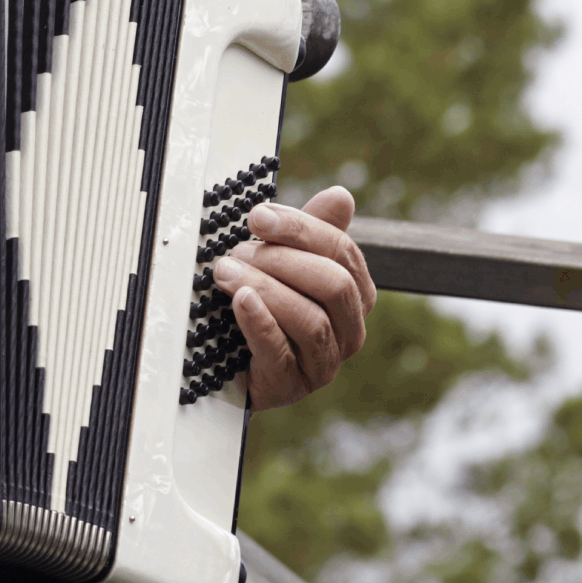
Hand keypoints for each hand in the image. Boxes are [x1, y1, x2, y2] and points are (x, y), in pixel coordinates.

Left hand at [212, 185, 375, 408]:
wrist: (229, 360)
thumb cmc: (262, 302)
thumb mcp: (283, 262)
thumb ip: (310, 231)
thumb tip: (341, 196)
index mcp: (355, 295)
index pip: (343, 253)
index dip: (301, 229)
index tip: (257, 216)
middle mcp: (349, 331)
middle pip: (335, 286)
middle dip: (283, 260)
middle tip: (238, 251)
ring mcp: (323, 364)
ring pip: (311, 321)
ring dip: (266, 289)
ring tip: (226, 272)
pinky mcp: (290, 386)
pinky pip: (281, 353)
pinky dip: (261, 323)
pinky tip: (241, 302)